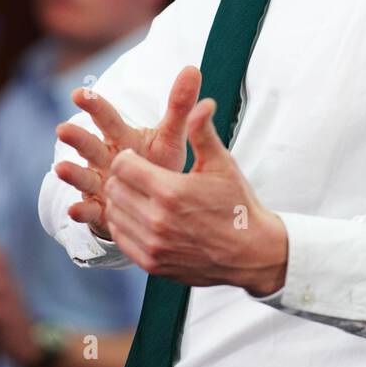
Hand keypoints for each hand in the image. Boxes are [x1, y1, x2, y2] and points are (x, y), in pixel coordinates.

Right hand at [54, 64, 202, 236]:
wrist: (154, 200)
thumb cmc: (158, 162)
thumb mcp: (170, 135)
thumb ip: (180, 105)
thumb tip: (193, 69)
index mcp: (121, 137)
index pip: (107, 118)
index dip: (94, 105)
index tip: (80, 93)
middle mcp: (104, 158)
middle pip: (90, 145)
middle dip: (76, 137)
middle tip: (62, 129)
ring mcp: (99, 183)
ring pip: (84, 176)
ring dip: (72, 173)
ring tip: (60, 168)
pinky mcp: (100, 209)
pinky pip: (89, 210)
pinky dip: (82, 210)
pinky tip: (74, 210)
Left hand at [102, 96, 287, 295]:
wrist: (251, 252)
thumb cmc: (237, 205)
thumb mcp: (222, 164)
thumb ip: (203, 131)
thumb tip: (202, 102)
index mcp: (171, 191)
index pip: (122, 165)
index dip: (128, 158)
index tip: (139, 160)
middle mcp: (157, 220)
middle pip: (115, 188)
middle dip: (123, 178)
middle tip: (138, 177)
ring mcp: (153, 245)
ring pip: (114, 213)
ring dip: (122, 202)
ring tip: (140, 196)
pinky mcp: (152, 263)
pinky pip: (121, 238)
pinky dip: (125, 225)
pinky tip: (141, 218)